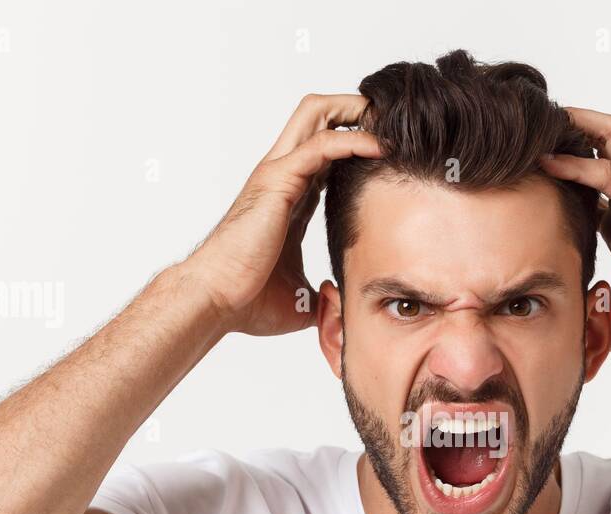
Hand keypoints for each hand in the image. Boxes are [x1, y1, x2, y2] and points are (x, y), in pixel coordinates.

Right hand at [184, 94, 381, 334]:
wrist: (216, 301)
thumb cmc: (248, 302)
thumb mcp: (303, 298)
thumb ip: (326, 296)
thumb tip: (344, 309)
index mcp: (290, 197)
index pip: (327, 153)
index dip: (358, 144)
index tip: (394, 152)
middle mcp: (283, 176)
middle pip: (319, 116)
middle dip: (356, 107)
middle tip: (392, 118)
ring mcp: (278, 173)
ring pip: (317, 114)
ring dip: (356, 110)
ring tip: (390, 119)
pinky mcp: (278, 180)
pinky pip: (322, 145)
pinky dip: (353, 140)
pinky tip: (380, 148)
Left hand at [539, 107, 610, 358]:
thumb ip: (591, 320)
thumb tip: (564, 341)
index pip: (593, 184)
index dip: (564, 170)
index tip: (529, 166)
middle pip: (606, 145)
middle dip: (572, 127)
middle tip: (535, 124)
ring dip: (577, 125)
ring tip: (542, 120)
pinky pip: (609, 175)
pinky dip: (577, 165)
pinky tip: (547, 161)